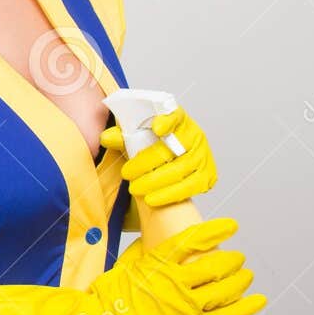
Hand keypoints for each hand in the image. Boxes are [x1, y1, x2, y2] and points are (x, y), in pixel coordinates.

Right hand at [92, 217, 265, 314]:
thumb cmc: (117, 290)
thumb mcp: (131, 260)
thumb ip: (151, 248)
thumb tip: (163, 232)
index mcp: (158, 261)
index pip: (193, 240)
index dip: (216, 231)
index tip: (231, 225)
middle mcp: (174, 282)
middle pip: (214, 266)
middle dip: (233, 260)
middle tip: (239, 257)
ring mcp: (184, 306)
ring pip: (224, 290)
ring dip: (241, 281)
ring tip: (248, 275)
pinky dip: (245, 308)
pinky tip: (259, 301)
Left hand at [102, 106, 216, 206]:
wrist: (172, 158)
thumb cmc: (152, 142)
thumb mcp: (137, 135)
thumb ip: (121, 135)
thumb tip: (106, 138)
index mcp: (178, 119)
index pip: (174, 115)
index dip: (167, 121)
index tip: (156, 128)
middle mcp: (194, 136)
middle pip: (171, 150)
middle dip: (146, 163)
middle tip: (126, 173)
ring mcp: (203, 156)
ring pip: (180, 170)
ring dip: (155, 182)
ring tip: (134, 188)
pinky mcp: (207, 176)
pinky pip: (190, 187)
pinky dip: (170, 194)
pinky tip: (152, 199)